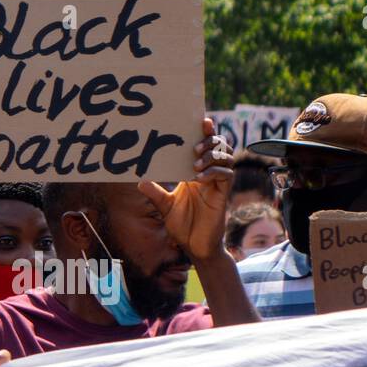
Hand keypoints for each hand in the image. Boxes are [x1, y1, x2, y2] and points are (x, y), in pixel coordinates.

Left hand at [138, 117, 233, 263]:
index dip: (206, 133)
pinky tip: (199, 178)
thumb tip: (139, 180)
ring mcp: (217, 184)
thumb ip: (154, 192)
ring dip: (213, 155)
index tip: (202, 120)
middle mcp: (208, 175)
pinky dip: (214, 172)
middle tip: (194, 146)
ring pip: (227, 158)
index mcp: (195, 173)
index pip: (204, 147)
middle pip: (220, 147)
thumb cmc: (182, 225)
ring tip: (196, 161)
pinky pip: (226, 176)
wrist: (194, 246)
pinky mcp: (223, 196)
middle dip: (210, 141)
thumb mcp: (164, 205)